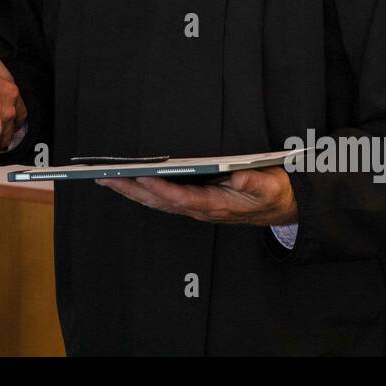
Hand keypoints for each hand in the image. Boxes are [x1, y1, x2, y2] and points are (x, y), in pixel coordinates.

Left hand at [94, 167, 297, 225]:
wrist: (280, 207)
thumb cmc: (272, 193)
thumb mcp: (270, 187)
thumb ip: (254, 184)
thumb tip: (240, 178)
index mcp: (217, 205)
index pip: (182, 198)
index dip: (161, 188)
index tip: (141, 177)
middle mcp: (201, 209)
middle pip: (160, 201)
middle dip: (132, 190)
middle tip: (106, 177)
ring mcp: (195, 207)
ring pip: (156, 202)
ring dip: (131, 191)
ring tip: (106, 178)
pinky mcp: (194, 202)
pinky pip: (162, 199)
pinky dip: (142, 191)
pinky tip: (128, 183)